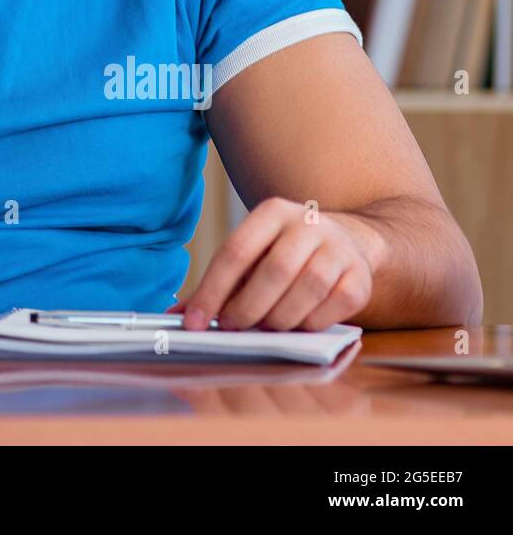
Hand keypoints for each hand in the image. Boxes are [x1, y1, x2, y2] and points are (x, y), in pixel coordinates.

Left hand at [168, 197, 377, 331]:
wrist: (347, 242)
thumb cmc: (285, 252)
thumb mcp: (252, 255)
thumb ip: (218, 283)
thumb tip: (180, 314)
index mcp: (272, 212)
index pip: (235, 252)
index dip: (212, 290)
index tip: (194, 322)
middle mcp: (308, 223)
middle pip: (274, 271)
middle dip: (247, 307)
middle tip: (233, 327)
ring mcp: (338, 249)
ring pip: (307, 290)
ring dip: (279, 318)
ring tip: (264, 327)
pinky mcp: (360, 277)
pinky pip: (333, 308)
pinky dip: (310, 323)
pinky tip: (297, 324)